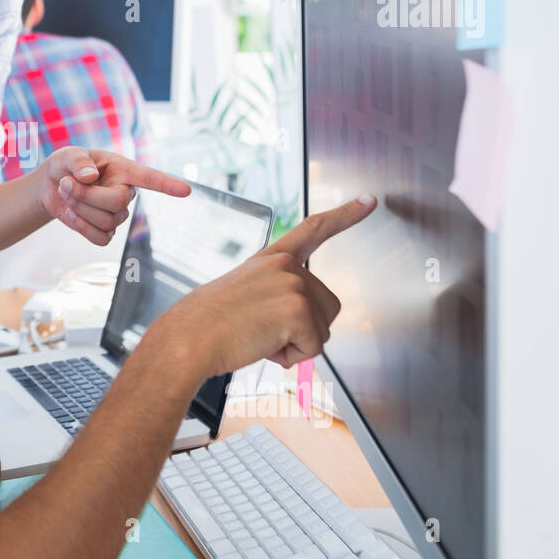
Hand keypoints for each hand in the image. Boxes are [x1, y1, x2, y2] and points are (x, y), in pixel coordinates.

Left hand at [36, 147, 191, 244]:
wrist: (51, 186)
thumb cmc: (66, 165)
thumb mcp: (68, 155)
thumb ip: (78, 161)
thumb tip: (91, 176)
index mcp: (123, 170)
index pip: (150, 178)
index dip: (168, 184)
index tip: (186, 190)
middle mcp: (125, 192)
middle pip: (117, 202)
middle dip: (87, 195)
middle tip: (66, 183)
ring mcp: (117, 215)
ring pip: (106, 222)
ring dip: (79, 208)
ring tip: (66, 192)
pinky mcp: (105, 232)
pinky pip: (100, 239)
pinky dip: (80, 227)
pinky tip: (70, 213)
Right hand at [141, 195, 376, 380]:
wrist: (188, 339)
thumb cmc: (209, 325)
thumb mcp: (246, 297)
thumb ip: (278, 298)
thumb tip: (306, 328)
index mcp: (271, 258)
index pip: (314, 229)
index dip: (345, 214)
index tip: (369, 200)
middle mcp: (286, 265)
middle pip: (327, 306)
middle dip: (303, 329)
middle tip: (261, 331)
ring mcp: (293, 283)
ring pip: (322, 329)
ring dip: (295, 344)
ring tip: (257, 337)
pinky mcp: (297, 309)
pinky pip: (314, 348)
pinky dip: (292, 357)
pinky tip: (263, 346)